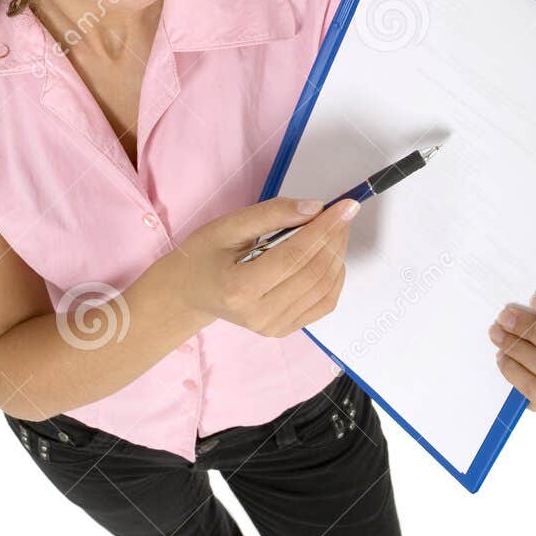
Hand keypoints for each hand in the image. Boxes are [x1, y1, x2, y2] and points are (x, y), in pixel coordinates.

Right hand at [166, 194, 358, 337]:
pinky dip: (335, 277)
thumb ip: (271, 214)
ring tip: (337, 229)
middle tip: (342, 213)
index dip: (325, 228)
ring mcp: (275, 327)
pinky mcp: (285, 330)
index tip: (346, 205)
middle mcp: (261, 315)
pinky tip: (331, 256)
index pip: (295, 255)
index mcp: (240, 288)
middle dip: (335, 238)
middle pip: (314, 273)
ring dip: (338, 254)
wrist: (190, 293)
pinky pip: (324, 304)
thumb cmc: (203, 256)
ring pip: (324, 288)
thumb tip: (315, 208)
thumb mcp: (228, 226)